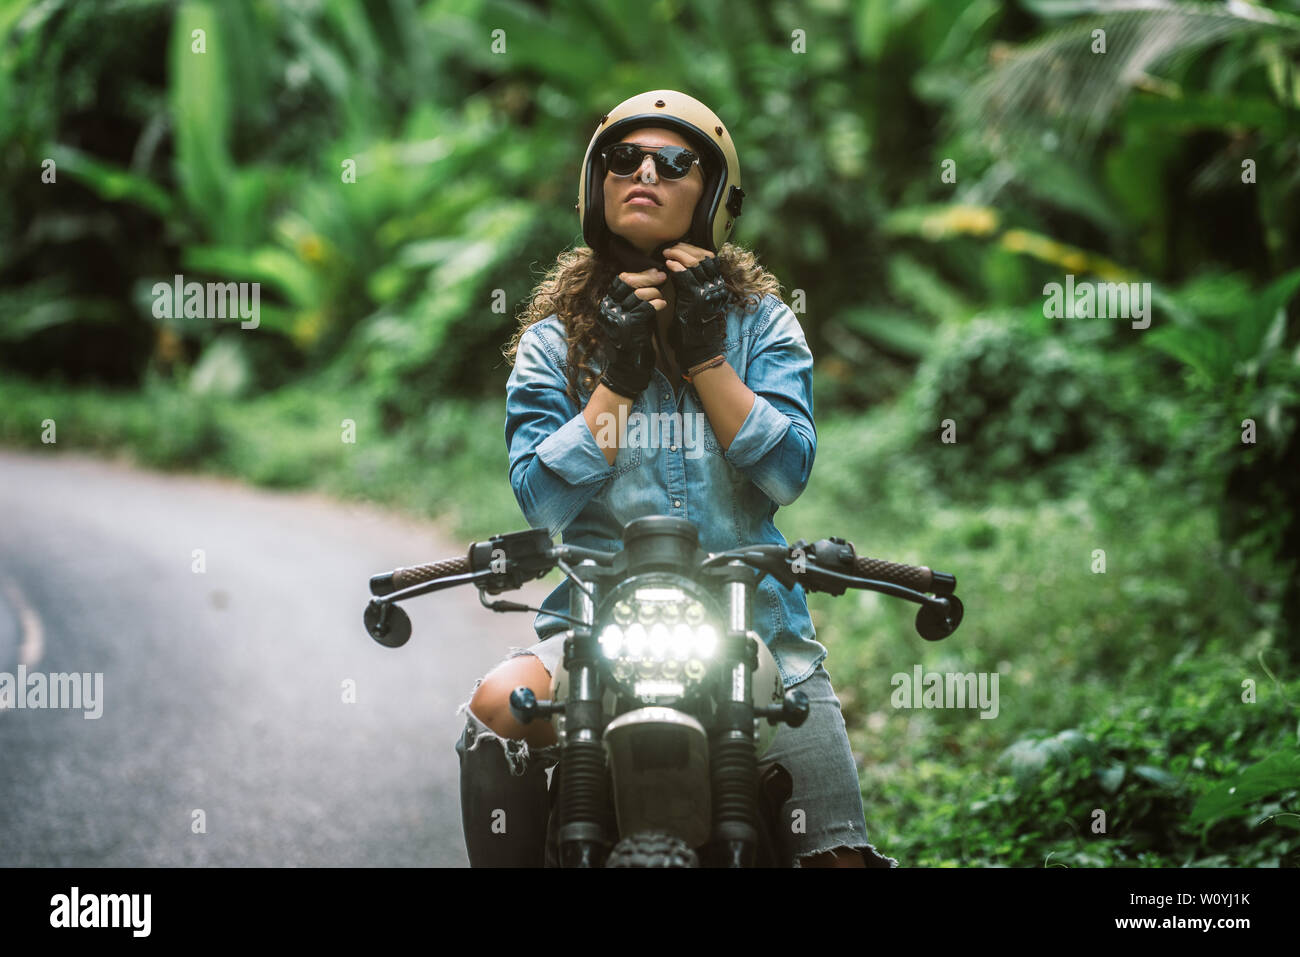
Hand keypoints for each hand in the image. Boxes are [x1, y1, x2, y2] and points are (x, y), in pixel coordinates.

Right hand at [593, 268, 667, 398]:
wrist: (628, 368)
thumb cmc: (633, 340)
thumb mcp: (631, 314)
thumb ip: (636, 298)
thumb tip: (651, 276)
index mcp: (607, 304)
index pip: (620, 280)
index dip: (638, 273)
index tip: (653, 270)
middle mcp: (608, 308)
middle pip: (628, 281)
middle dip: (647, 277)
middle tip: (661, 275)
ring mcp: (617, 317)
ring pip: (638, 293)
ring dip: (654, 292)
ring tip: (661, 297)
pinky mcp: (628, 327)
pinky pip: (645, 308)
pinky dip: (656, 303)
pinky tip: (662, 305)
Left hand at [664, 244, 726, 373]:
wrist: (699, 347)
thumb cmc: (696, 326)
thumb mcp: (699, 301)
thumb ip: (695, 284)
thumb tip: (682, 266)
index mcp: (719, 285)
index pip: (710, 258)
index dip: (695, 249)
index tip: (681, 246)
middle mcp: (716, 286)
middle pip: (704, 256)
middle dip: (686, 248)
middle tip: (671, 247)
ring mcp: (708, 291)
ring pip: (695, 263)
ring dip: (679, 255)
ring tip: (667, 253)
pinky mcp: (696, 298)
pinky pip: (686, 276)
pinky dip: (677, 267)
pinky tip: (668, 264)